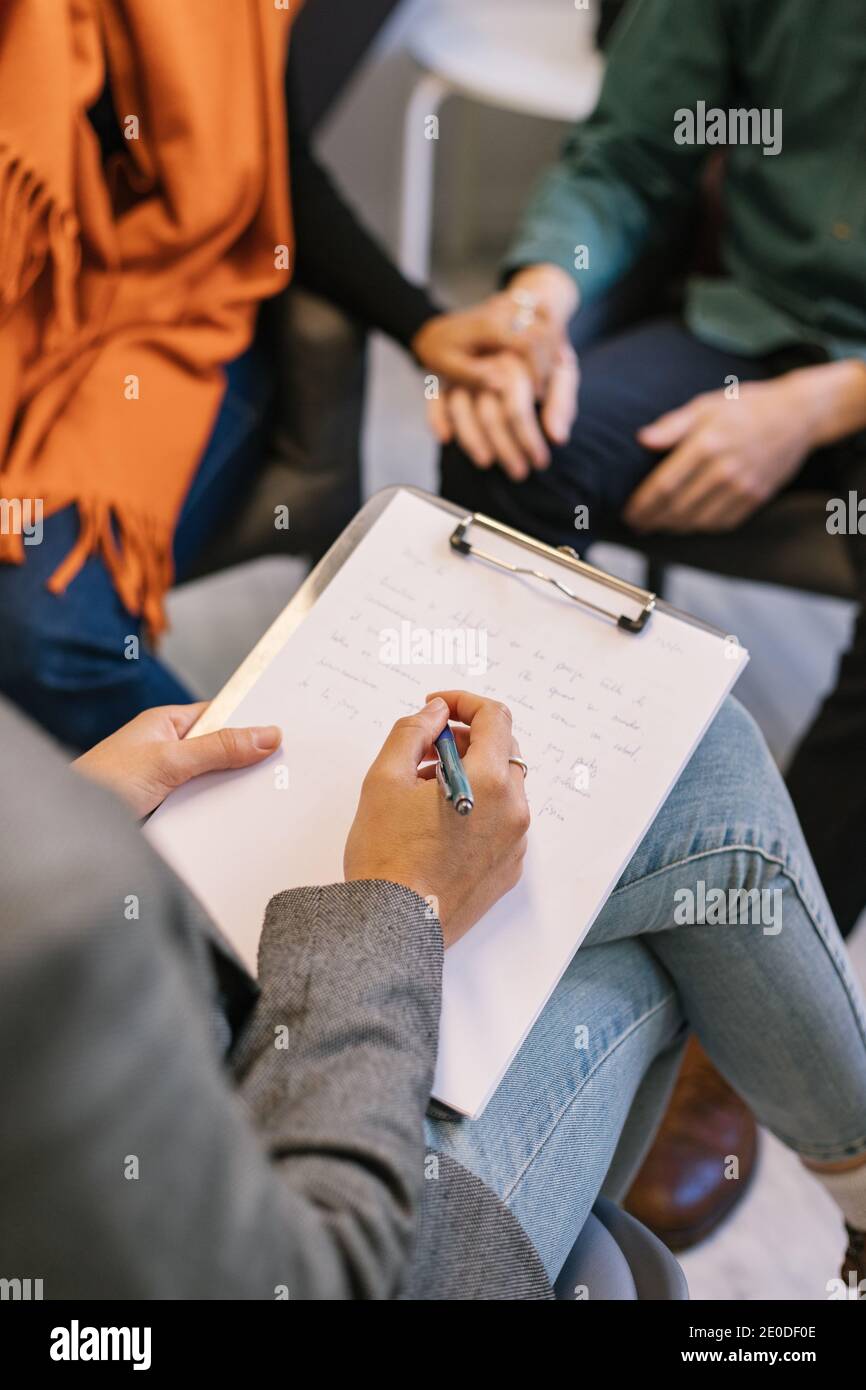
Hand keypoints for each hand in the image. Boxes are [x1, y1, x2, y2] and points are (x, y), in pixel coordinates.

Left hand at [72, 704, 281, 817]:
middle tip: (286, 769)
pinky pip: (201, 805)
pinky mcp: (165, 807)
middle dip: (247, 761)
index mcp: (167, 723)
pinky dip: (216, 812)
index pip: (221, 715)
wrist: (69, 829)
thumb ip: (219, 749)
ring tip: (268, 797)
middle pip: (221, 750)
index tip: (286, 731)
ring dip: (231, 791)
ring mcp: (166, 778)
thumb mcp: (170, 761)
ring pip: (212, 781)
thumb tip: (266, 734)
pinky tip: (238, 821)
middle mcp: (167, 748)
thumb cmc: (103, 782)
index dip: (252, 723)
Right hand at [343, 693, 529, 946]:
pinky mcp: (508, 868)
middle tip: (426, 749)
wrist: (394, 925)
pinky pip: (502, 822)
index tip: (436, 708)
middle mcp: (514, 810)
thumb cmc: (386, 855)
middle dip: (466, 738)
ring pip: (504, 786)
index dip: (463, 702)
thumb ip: (413, 731)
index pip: (494, 717)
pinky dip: (479, 808)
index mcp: (490, 781)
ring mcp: (515, 842)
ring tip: (426, 789)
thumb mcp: (385, 778)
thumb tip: (435, 712)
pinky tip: (440, 822)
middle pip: (502, 750)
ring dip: (472, 773)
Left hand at [411, 262, 577, 397]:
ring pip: (549, 316)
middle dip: (550, 360)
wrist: (437, 332)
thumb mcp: (447, 367)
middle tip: (544, 387)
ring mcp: (510, 304)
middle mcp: (502, 310)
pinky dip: (551, 336)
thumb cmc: (441, 353)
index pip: (528, 343)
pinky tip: (547, 361)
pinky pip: (544, 314)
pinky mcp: (515, 306)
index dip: (538, 370)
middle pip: (545, 329)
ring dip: (554, 346)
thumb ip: (472, 375)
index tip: (537, 394)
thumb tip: (500, 385)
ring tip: (547, 375)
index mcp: (488, 327)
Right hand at [428, 344, 578, 480]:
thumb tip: (558, 438)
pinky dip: (437, 419)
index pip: (516, 408)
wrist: (519, 325)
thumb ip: (562, 401)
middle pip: (489, 414)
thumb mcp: (561, 370)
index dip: (528, 438)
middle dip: (506, 448)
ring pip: (460, 410)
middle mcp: (485, 364)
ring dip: (472, 442)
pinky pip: (435, 400)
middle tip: (520, 473)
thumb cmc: (542, 357)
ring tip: (487, 464)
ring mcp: (463, 371)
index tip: (540, 461)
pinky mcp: (446, 379)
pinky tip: (446, 440)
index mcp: (515, 360)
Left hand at [624, 375, 816, 532]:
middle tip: (637, 523)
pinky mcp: (757, 497)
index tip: (629, 513)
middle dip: (653, 520)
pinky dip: (701, 527)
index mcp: (707, 444)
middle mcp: (725, 469)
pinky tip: (688, 523)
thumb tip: (642, 439)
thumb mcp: (706, 404)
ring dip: (674, 527)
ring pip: (699, 521)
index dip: (643, 505)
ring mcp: (743, 486)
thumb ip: (672, 425)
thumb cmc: (746, 406)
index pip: (665, 485)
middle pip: (678, 508)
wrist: (798, 414)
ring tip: (658, 525)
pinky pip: (723, 522)